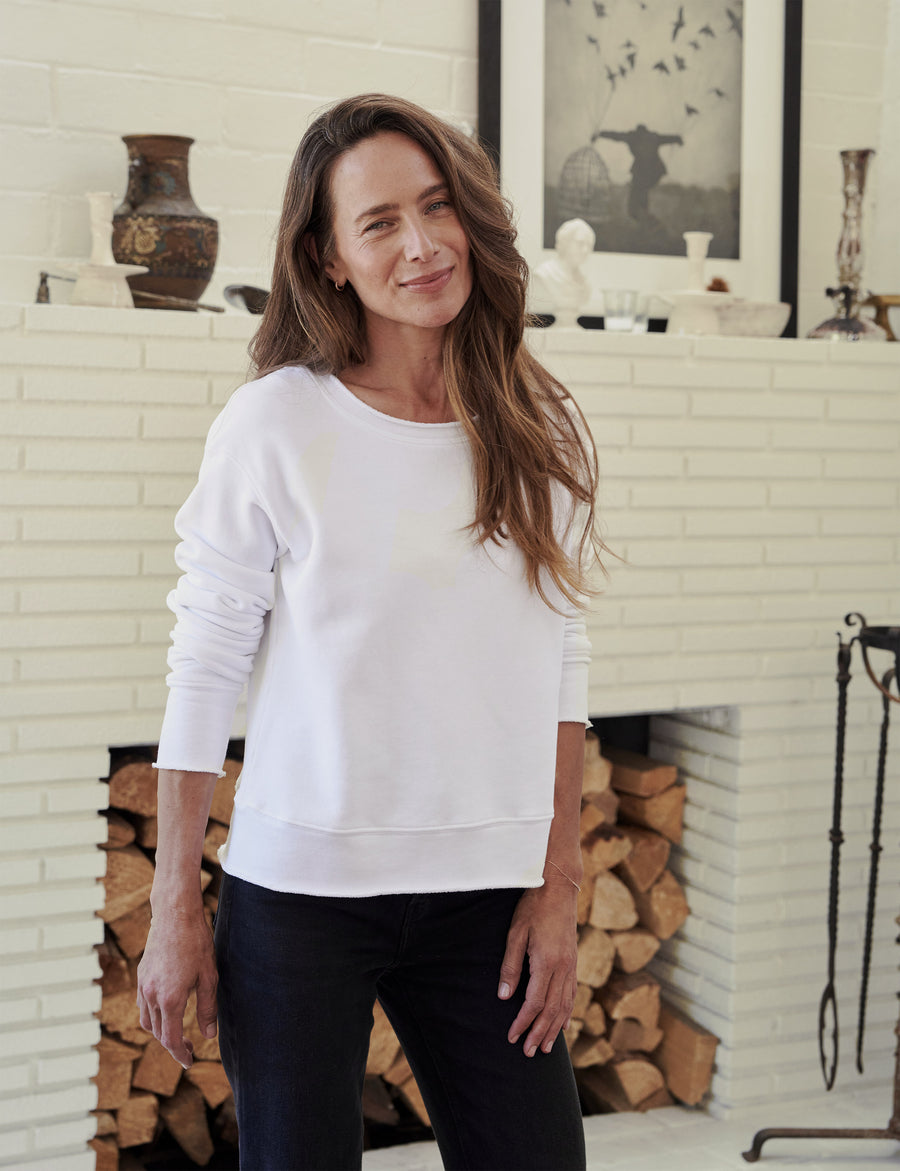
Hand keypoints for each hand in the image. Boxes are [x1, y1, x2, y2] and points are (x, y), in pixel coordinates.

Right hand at [137, 910, 217, 1068]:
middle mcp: (152, 995)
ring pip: (147, 1020)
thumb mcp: (209, 977)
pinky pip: (143, 1004)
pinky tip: (167, 1010)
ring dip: (161, 1031)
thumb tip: (209, 1035)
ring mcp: (144, 985)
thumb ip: (208, 1009)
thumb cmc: (196, 943)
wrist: (175, 914)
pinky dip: (153, 1015)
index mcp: (170, 999)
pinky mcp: (141, 975)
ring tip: (178, 1032)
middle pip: (158, 1033)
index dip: (180, 1054)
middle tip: (189, 1048)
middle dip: (173, 1044)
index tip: (189, 1061)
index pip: (171, 1040)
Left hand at [497, 878, 577, 1056]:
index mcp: (547, 962)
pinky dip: (567, 1012)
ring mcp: (572, 964)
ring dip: (554, 1028)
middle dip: (539, 1033)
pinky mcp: (574, 960)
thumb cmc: (533, 907)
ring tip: (545, 1047)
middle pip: (551, 1010)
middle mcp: (563, 968)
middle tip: (528, 1053)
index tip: (512, 1037)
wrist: (558, 887)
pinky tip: (562, 1023)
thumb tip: (504, 997)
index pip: (534, 1003)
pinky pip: (572, 993)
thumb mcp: (515, 934)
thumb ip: (510, 967)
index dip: (522, 1023)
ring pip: (564, 1005)